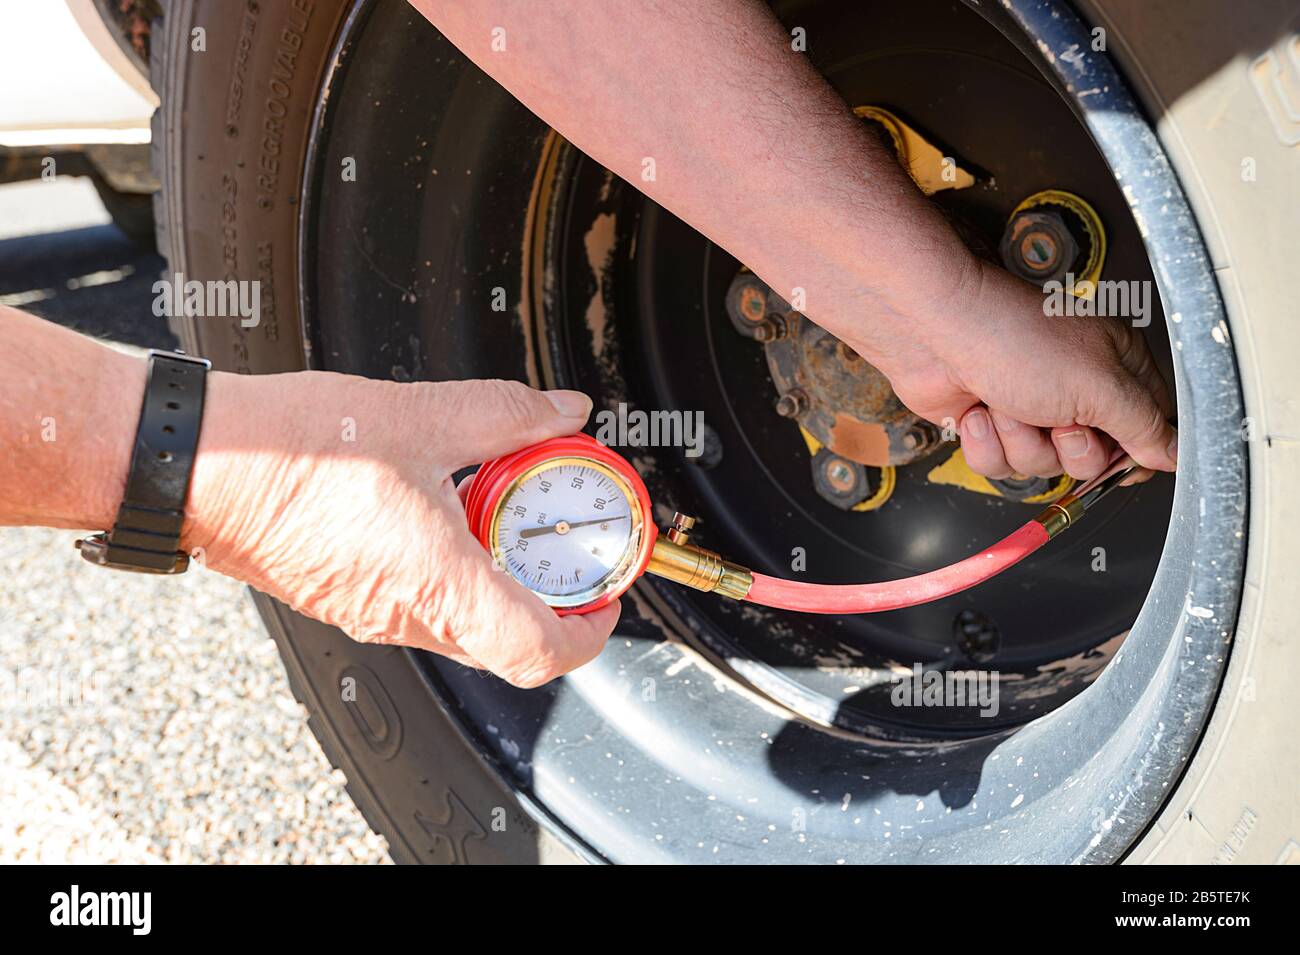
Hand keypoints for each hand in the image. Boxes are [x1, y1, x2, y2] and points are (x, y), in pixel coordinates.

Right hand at [183, 372, 618, 687]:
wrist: (196, 466)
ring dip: (500, 582)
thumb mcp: (421, 417)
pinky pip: (421, 606)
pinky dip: (454, 572)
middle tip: (567, 551)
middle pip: (509, 643)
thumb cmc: (291, 452)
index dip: (590, 632)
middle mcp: (406, 616)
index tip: (607, 597)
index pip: (540, 652)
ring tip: (506, 518)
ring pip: (465, 625)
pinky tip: (447, 513)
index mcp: (438, 584)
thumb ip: (506, 415)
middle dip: (552, 601)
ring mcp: (372, 615)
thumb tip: (560, 411)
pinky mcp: (346, 600)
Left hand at [853, 256, 1177, 481]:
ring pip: (1041, 465)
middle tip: (1056, 419)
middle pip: (1092, 458)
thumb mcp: (1098, 385)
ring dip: (1020, 442)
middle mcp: (1074, 389)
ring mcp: (1029, 407)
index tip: (1122, 459)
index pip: (1148, 426)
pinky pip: (999, 464)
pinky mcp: (989, 423)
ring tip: (1007, 403)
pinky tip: (978, 411)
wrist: (933, 331)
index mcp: (1114, 368)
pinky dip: (986, 443)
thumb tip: (1174, 454)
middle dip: (1069, 449)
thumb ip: (1142, 425)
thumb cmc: (1014, 338)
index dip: (1136, 452)